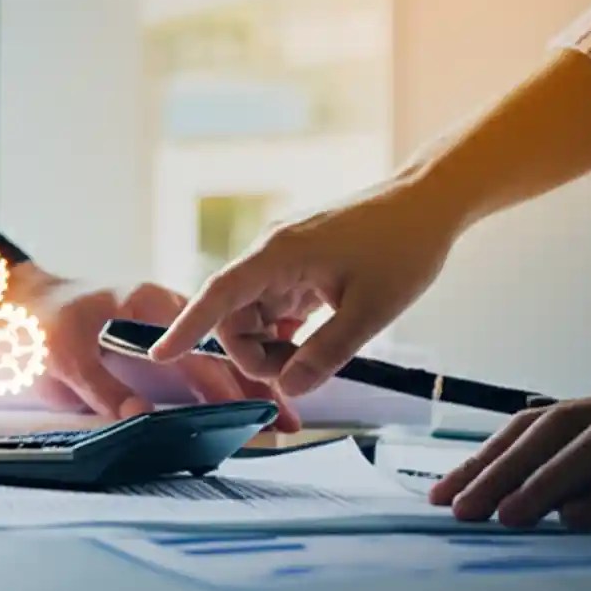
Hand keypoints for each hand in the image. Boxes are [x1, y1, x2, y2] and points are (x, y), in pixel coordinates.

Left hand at [9, 263, 299, 429]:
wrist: (13, 302)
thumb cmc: (38, 321)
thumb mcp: (63, 356)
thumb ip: (101, 388)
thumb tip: (141, 419)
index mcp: (148, 303)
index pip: (203, 347)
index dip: (233, 382)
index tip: (260, 408)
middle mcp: (162, 312)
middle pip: (219, 352)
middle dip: (255, 387)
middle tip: (288, 423)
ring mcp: (159, 326)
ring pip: (211, 359)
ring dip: (242, 388)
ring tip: (275, 421)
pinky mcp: (150, 343)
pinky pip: (191, 365)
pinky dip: (216, 386)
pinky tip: (236, 408)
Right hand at [148, 178, 461, 396]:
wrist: (430, 203)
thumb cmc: (405, 246)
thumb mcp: (372, 311)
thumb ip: (327, 353)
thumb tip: (289, 387)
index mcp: (279, 254)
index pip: (218, 294)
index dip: (187, 326)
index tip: (161, 352)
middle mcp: (271, 254)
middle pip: (233, 315)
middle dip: (253, 354)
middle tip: (298, 375)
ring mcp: (284, 259)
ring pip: (252, 315)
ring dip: (272, 345)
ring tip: (314, 359)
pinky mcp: (298, 265)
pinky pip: (274, 306)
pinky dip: (285, 332)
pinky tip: (313, 341)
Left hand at [429, 379, 590, 528]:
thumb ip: (582, 476)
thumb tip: (504, 501)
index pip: (544, 424)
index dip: (492, 455)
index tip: (444, 493)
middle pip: (563, 426)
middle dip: (506, 467)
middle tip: (461, 508)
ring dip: (549, 479)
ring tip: (506, 517)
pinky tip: (573, 519)